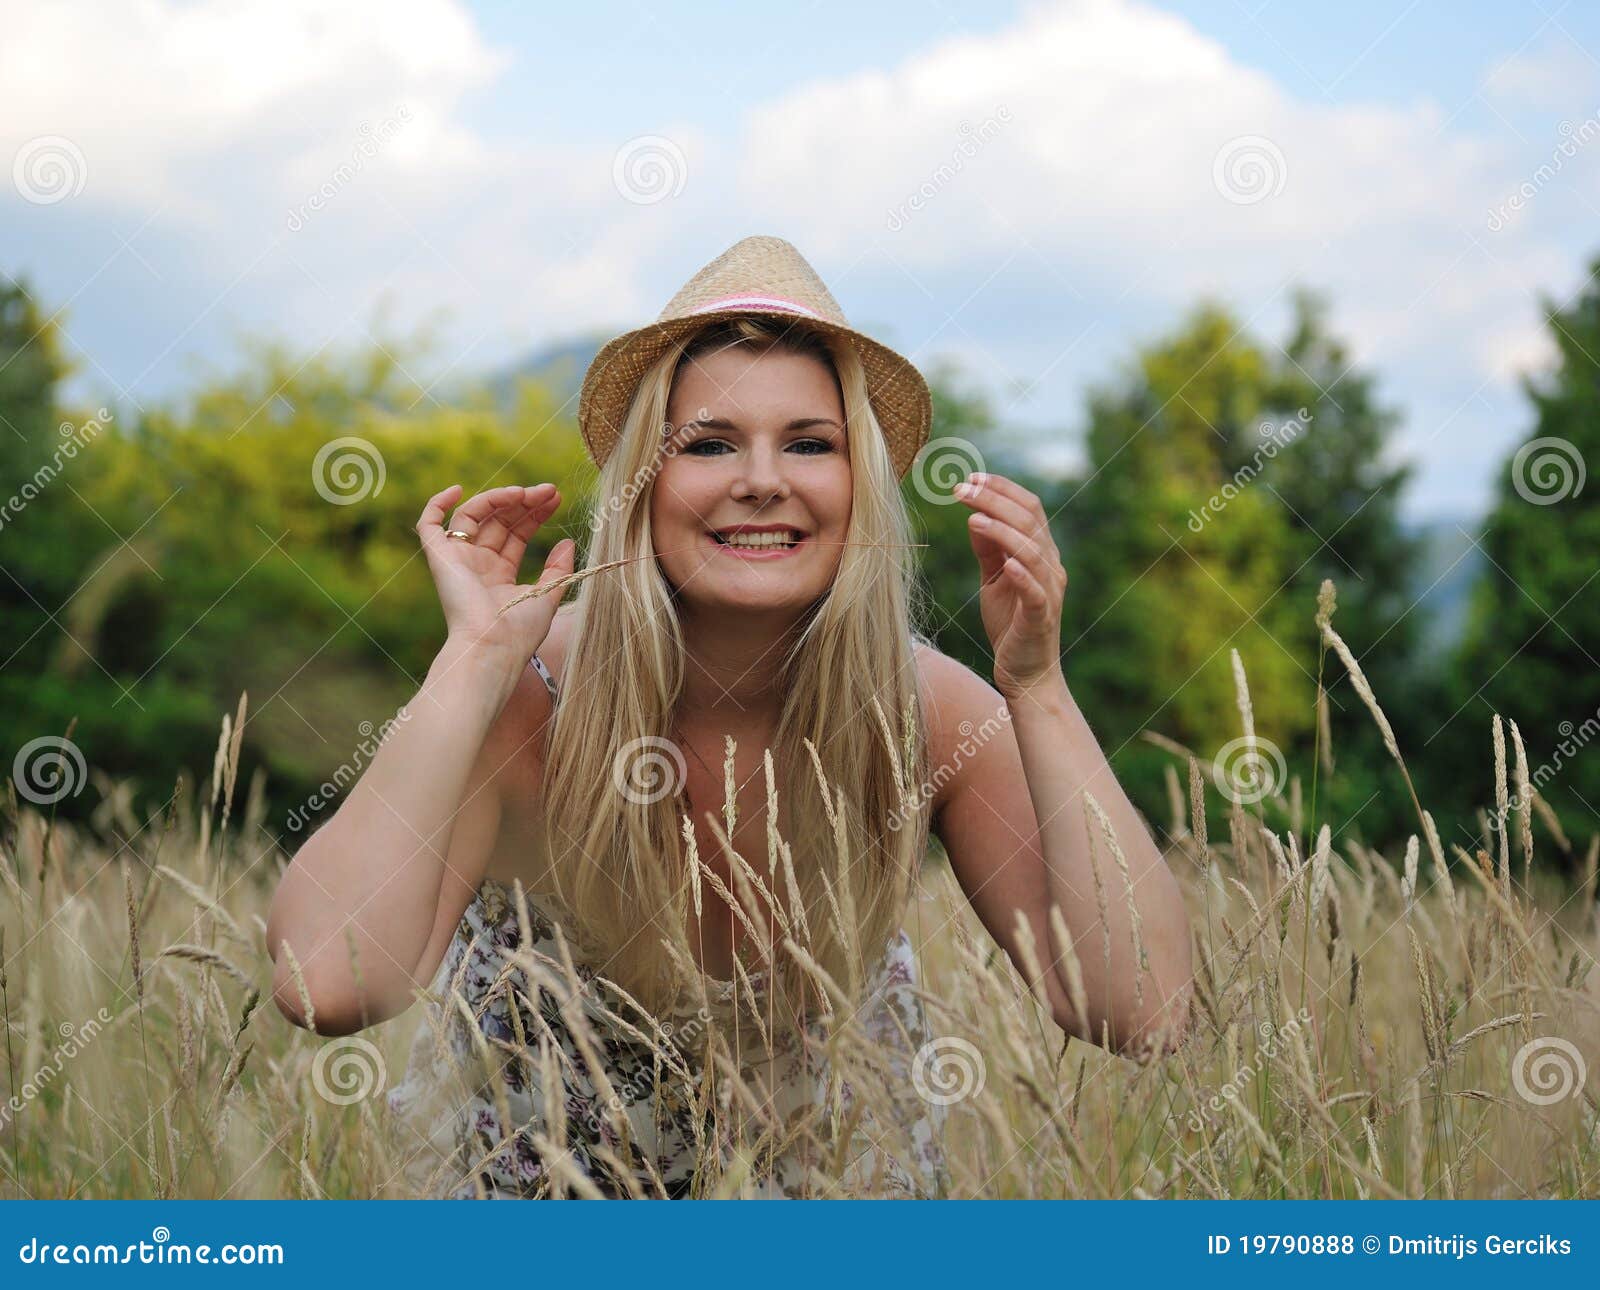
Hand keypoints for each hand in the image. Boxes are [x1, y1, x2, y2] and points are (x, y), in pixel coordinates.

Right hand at [415, 483, 574, 665]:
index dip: (535, 514)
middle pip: (499, 522)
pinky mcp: (439, 557)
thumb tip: (567, 541)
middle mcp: (477, 565)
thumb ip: (558, 569)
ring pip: (473, 515)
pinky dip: (437, 504)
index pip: (516, 535)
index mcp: (499, 576)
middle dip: (524, 503)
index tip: (556, 498)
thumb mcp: (547, 596)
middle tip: (549, 490)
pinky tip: (458, 489)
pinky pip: (428, 524)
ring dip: (499, 498)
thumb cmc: (519, 631)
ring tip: (525, 492)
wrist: (492, 645)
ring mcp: (457, 559)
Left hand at [954, 471, 1067, 700]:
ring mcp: (1049, 590)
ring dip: (1002, 531)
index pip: (1029, 508)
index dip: (1002, 489)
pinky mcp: (1041, 615)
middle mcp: (1051, 565)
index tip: (971, 477)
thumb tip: (973, 515)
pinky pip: (1035, 590)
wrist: (1026, 672)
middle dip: (995, 501)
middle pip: (1030, 520)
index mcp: (1041, 552)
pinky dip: (1022, 574)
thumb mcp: (992, 580)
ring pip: (1032, 550)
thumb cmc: (1010, 624)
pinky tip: (1005, 563)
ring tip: (972, 518)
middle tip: (962, 489)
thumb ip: (988, 549)